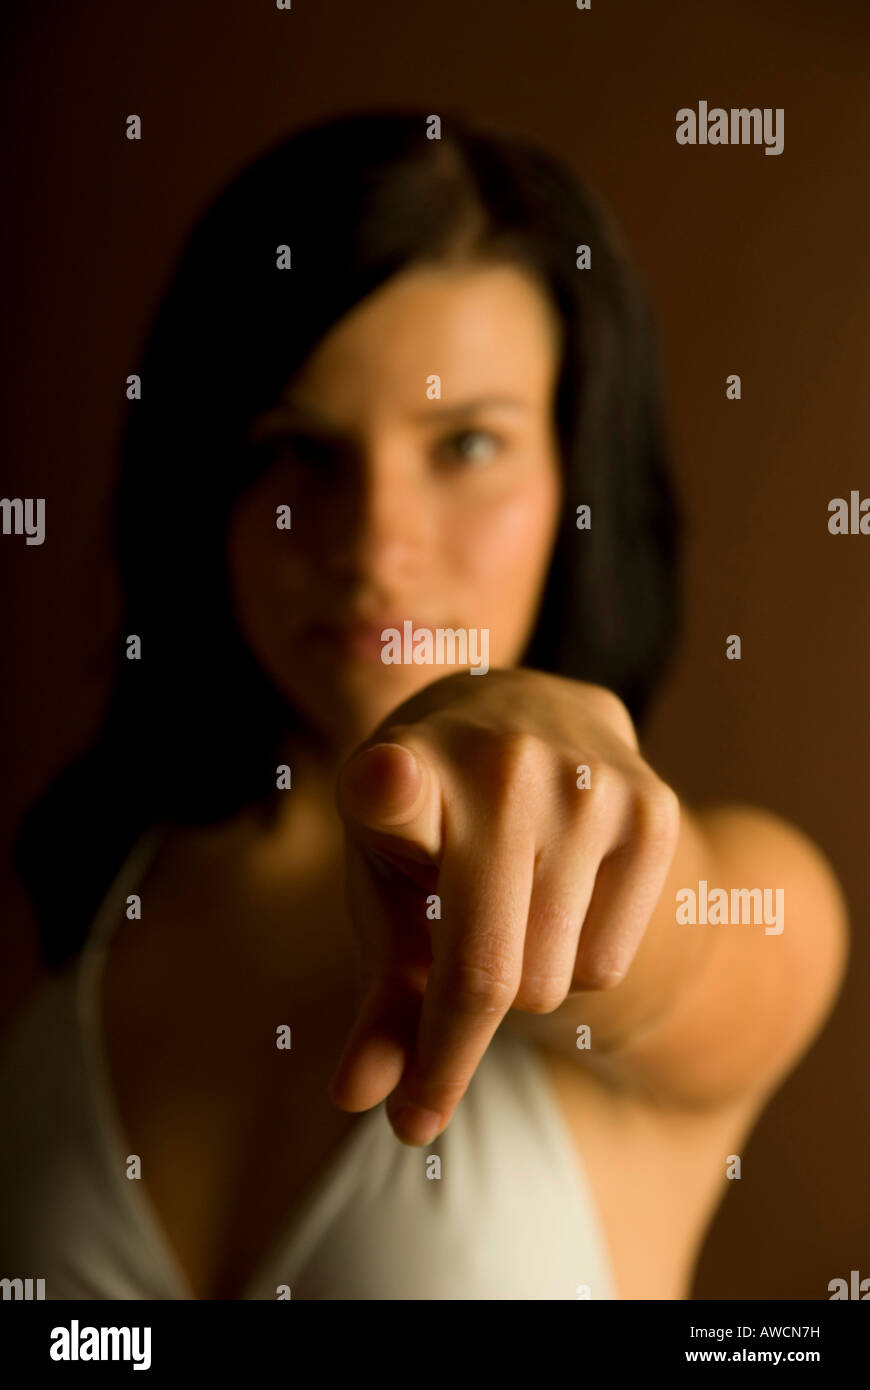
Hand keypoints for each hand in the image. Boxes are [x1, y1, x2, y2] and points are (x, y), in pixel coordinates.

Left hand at [329, 668, 679, 1144]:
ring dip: (523, 980)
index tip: (385, 781)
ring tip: (508, 899)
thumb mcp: (388, 895)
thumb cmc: (433, 828)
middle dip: (461, 1022)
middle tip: (453, 959)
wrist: (518, 713)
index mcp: (399, 771)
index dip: (389, 790)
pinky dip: (575, 962)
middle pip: (490, 975)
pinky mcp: (651, 806)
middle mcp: (498, 763)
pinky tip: (559, 888)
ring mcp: (583, 780)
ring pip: (553, 981)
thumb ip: (383, 1000)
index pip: (394, 784)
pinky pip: (607, 965)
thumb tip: (360, 1103)